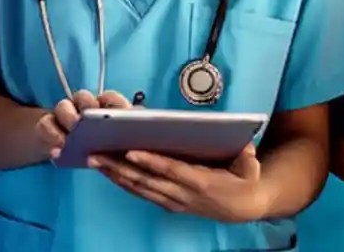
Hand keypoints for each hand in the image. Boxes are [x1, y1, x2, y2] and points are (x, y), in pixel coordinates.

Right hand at [36, 90, 132, 160]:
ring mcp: (65, 113)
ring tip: (69, 139)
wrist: (69, 153)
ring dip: (67, 120)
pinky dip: (51, 138)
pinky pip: (46, 125)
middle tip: (88, 121)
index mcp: (106, 107)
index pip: (110, 98)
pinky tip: (57, 152)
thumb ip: (130, 140)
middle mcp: (84, 105)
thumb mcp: (119, 146)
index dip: (113, 103)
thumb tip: (148, 140)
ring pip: (63, 107)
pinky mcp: (48, 125)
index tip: (115, 113)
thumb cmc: (101, 148)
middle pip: (84, 97)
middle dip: (86, 107)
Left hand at [90, 144, 264, 222]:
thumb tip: (236, 136)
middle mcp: (183, 195)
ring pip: (139, 188)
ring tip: (94, 160)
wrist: (244, 208)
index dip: (150, 162)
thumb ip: (244, 152)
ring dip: (115, 174)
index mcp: (202, 182)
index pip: (171, 170)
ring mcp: (174, 202)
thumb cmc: (244, 179)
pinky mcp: (168, 204)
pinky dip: (123, 182)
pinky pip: (141, 193)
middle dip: (119, 166)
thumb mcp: (249, 164)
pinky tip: (107, 172)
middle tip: (96, 154)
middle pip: (146, 180)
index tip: (130, 151)